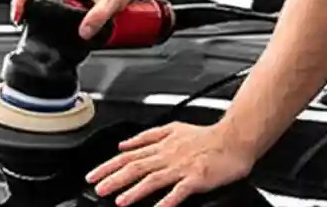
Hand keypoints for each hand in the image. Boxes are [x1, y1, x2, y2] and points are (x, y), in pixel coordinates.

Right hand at [11, 0, 142, 38]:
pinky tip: (47, 17)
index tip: (18, 16)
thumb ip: (98, 17)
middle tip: (22, 24)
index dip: (19, 0)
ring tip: (31, 23)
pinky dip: (42, 4)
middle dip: (22, 6)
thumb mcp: (112, 2)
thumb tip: (84, 32)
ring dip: (31, 5)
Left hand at [85, 121, 256, 206]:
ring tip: (120, 201)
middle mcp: (167, 155)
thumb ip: (146, 137)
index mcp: (160, 145)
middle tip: (98, 189)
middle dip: (114, 179)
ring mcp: (181, 167)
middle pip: (135, 167)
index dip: (108, 166)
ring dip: (135, 191)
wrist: (234, 138)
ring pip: (153, 179)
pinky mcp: (196, 178)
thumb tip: (124, 144)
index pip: (127, 155)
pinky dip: (167, 200)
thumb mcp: (172, 128)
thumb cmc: (206, 136)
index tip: (92, 176)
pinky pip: (179, 190)